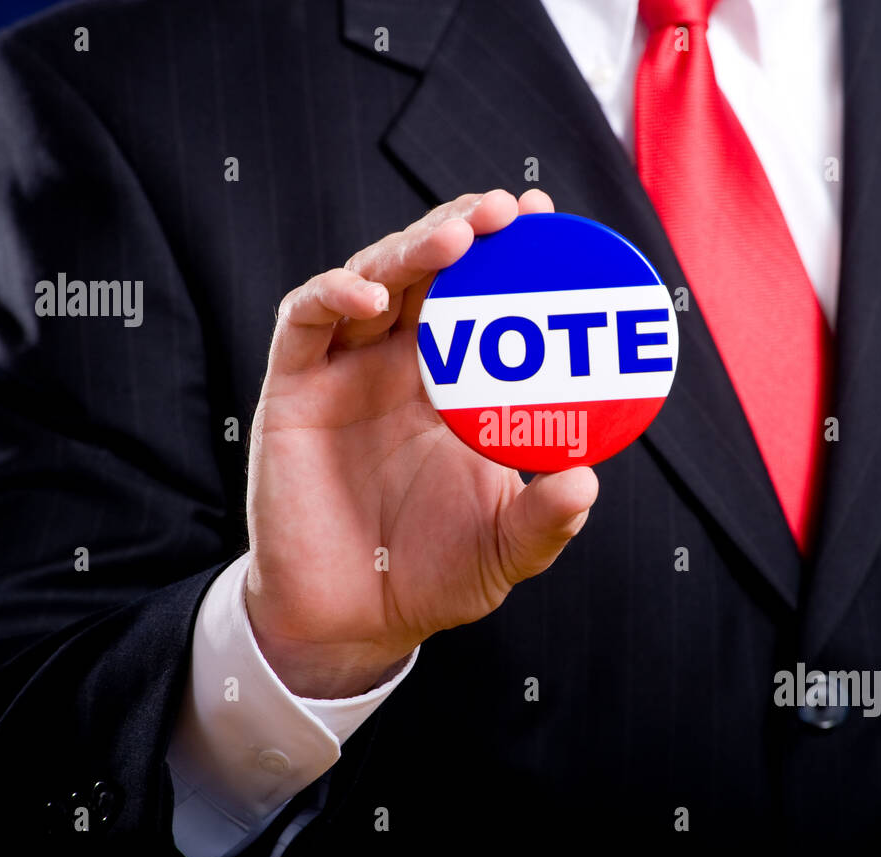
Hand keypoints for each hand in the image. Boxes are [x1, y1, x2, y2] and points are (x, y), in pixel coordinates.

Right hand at [244, 189, 598, 697]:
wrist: (351, 622)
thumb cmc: (429, 576)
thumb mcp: (504, 548)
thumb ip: (545, 520)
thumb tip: (586, 482)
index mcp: (452, 387)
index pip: (479, 299)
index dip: (508, 255)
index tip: (546, 218)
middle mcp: (399, 367)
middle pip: (429, 271)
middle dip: (466, 229)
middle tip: (508, 211)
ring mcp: (345, 373)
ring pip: (373, 280)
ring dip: (412, 248)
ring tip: (459, 236)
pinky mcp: (294, 391)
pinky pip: (305, 322)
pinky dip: (333, 295)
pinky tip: (373, 295)